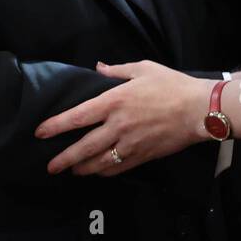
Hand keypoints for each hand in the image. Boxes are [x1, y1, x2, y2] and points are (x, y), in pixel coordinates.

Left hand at [35, 61, 213, 176]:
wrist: (199, 109)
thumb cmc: (172, 85)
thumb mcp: (143, 68)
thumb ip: (116, 70)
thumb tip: (98, 68)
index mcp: (115, 101)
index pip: (78, 116)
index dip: (56, 126)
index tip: (40, 133)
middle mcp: (119, 125)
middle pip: (84, 147)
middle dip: (64, 158)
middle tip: (50, 166)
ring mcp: (131, 144)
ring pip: (99, 162)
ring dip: (82, 168)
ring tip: (71, 171)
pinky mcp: (143, 155)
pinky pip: (118, 168)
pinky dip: (104, 172)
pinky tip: (98, 172)